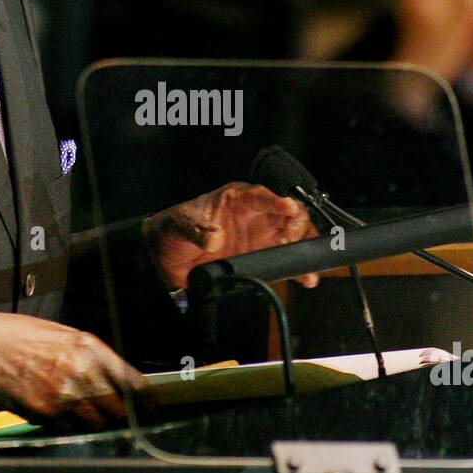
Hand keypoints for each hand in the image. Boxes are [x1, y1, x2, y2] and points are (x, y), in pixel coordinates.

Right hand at [0, 309, 144, 429]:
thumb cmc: (21, 337)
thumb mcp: (64, 336)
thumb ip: (90, 357)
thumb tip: (112, 379)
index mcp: (90, 348)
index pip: (131, 380)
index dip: (146, 400)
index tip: (153, 409)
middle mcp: (83, 371)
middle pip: (117, 408)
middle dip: (118, 414)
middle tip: (115, 415)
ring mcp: (65, 395)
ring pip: (95, 423)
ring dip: (93, 423)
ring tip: (80, 414)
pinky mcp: (47, 413)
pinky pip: (69, 430)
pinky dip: (67, 427)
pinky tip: (57, 414)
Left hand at [142, 182, 320, 290]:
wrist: (166, 256)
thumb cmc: (174, 229)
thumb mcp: (181, 224)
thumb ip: (198, 229)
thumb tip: (215, 237)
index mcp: (236, 198)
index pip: (261, 195)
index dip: (276, 200)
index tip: (289, 208)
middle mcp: (254, 215)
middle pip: (287, 213)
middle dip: (297, 224)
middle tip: (292, 239)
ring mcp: (260, 237)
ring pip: (293, 236)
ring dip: (304, 247)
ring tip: (307, 262)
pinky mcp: (260, 257)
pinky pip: (285, 261)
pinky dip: (297, 269)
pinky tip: (306, 278)